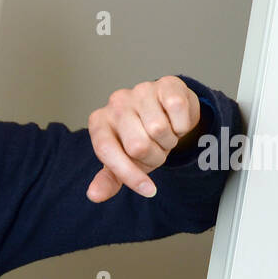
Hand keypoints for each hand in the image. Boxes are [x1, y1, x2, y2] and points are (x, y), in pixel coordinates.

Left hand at [85, 76, 200, 201]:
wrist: (166, 112)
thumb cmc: (140, 138)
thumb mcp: (123, 161)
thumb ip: (109, 179)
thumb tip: (94, 195)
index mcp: (99, 123)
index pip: (106, 152)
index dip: (129, 174)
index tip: (148, 190)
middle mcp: (115, 103)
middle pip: (138, 146)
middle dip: (155, 156)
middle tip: (157, 149)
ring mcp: (140, 91)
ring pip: (159, 130)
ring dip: (170, 141)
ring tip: (165, 135)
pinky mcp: (165, 83)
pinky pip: (178, 110)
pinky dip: (183, 124)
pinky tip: (176, 120)